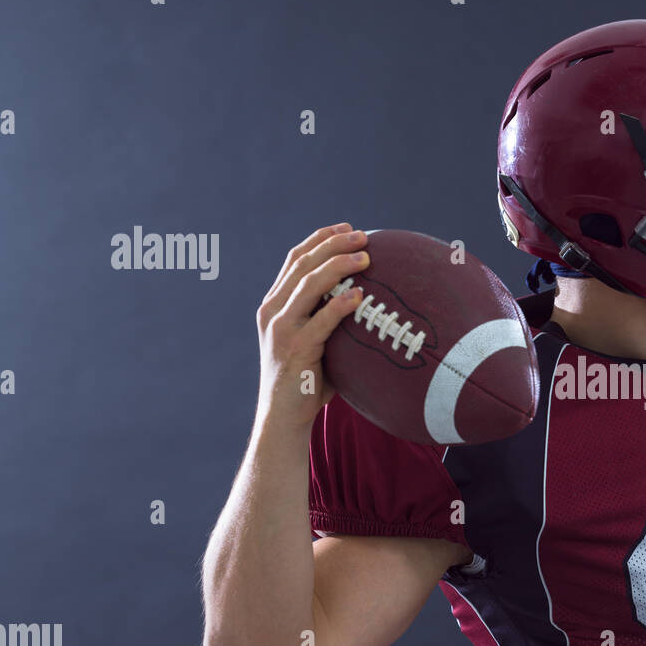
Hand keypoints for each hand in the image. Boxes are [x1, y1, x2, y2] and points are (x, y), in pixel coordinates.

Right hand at [255, 223, 368, 429]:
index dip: (320, 239)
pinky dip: (340, 304)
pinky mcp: (296, 348)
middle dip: (333, 244)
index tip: (347, 228)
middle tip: (362, 236)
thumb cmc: (308, 381)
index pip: (294, 260)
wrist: (284, 417)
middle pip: (302, 264)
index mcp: (275, 305)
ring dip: (338, 265)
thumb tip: (372, 303)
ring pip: (308, 284)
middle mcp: (273, 311)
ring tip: (365, 256)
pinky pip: (321, 320)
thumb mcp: (317, 343)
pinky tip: (360, 294)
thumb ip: (332, 321)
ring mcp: (282, 329)